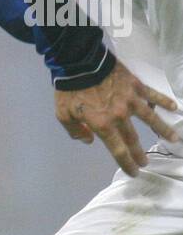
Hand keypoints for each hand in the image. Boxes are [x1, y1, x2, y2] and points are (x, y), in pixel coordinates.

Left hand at [55, 61, 178, 174]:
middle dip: (139, 153)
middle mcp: (120, 116)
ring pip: (151, 118)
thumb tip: (90, 141)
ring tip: (175, 139)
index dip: (127, 164)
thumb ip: (76, 131)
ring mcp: (131, 100)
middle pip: (133, 139)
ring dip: (164, 130)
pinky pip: (153, 95)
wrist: (78, 62)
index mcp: (103, 125)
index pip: (118, 151)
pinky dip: (164, 101)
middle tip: (145, 163)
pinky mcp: (136, 86)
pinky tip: (174, 108)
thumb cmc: (70, 90)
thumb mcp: (63, 115)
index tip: (134, 172)